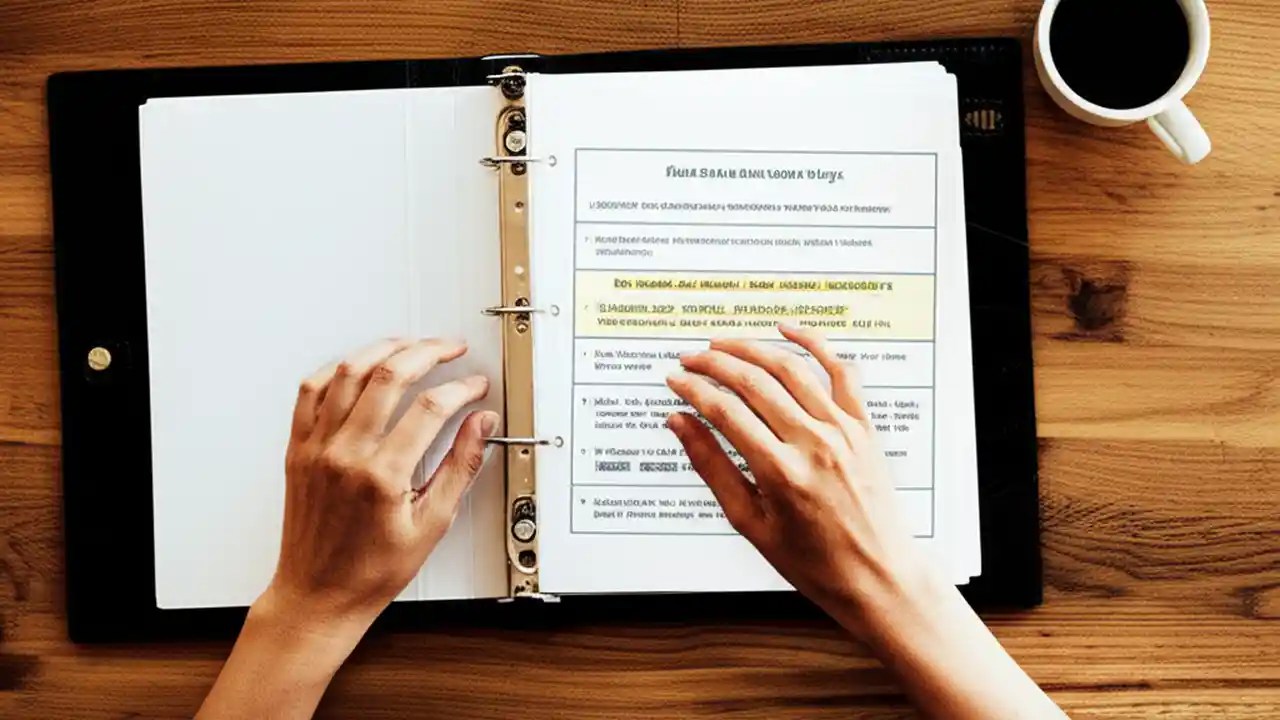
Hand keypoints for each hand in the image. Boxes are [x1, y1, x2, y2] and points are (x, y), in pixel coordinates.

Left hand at [199, 337, 498, 719]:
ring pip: (348, 373)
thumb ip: (460, 467)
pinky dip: (335, 369)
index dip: (461, 388)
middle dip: (426, 352)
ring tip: (409, 344)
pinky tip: (356, 365)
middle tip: (449, 349)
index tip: (475, 386)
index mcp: (383, 476)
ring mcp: (317, 448)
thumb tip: (481, 425)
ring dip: (383, 349)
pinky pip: (310, 392)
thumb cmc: (371, 570)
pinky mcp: (298, 449)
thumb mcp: (432, 524)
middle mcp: (345, 454)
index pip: (431, 408)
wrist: (318, 594)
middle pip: (389, 376)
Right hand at [667, 326, 1067, 718]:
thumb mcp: (751, 523)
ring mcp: (843, 431)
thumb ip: (713, 467)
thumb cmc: (815, 561)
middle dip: (714, 364)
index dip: (694, 389)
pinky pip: (840, 370)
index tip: (675, 380)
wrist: (877, 575)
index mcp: (781, 473)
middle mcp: (814, 444)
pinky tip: (787, 329)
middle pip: (753, 382)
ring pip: (791, 369)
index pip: (725, 412)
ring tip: (723, 344)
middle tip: (690, 358)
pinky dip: (814, 343)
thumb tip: (680, 424)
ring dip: (751, 348)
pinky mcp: (863, 426)